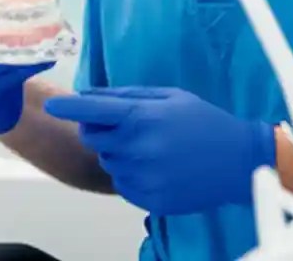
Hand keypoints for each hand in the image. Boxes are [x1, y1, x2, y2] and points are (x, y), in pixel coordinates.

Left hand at [43, 87, 275, 215]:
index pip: (92, 111)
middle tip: (126, 126)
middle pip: (92, 138)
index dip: (68, 107)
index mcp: (143, 117)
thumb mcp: (169, 96)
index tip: (51, 106)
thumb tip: (87, 94)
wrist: (241, 163)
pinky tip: (157, 166)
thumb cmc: (204, 122)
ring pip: (107, 161)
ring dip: (118, 152)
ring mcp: (143, 176)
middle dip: (99, 129)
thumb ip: (125, 94)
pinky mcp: (149, 198)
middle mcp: (138, 147)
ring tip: (151, 147)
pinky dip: (131, 174)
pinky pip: (122, 183)